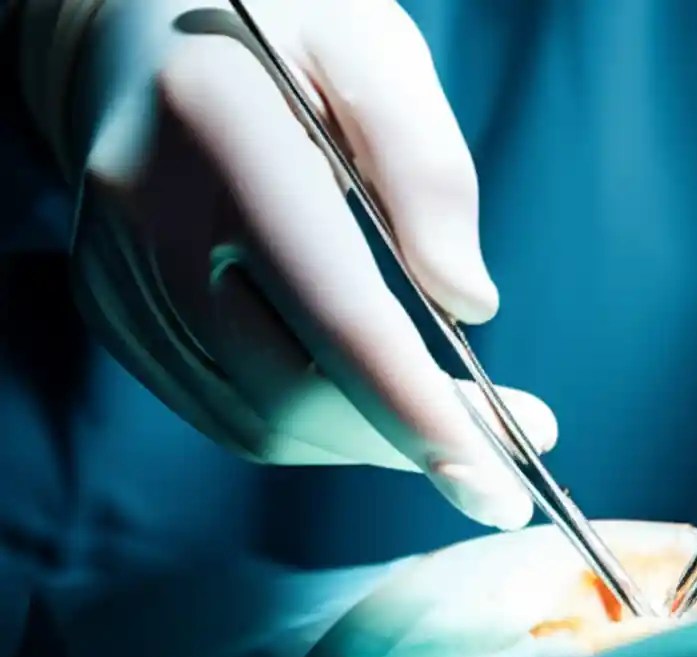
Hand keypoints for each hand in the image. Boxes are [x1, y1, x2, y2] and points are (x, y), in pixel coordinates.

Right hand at [45, 0, 553, 528]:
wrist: (146, 18)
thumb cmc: (288, 22)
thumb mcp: (377, 52)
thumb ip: (426, 170)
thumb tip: (470, 305)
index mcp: (222, 131)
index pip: (336, 315)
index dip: (421, 415)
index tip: (498, 486)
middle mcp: (147, 211)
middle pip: (290, 387)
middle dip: (405, 445)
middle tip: (502, 470)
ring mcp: (115, 267)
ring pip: (251, 416)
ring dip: (359, 445)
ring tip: (444, 431)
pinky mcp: (110, 303)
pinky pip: (216, 403)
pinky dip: (302, 426)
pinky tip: (360, 405)